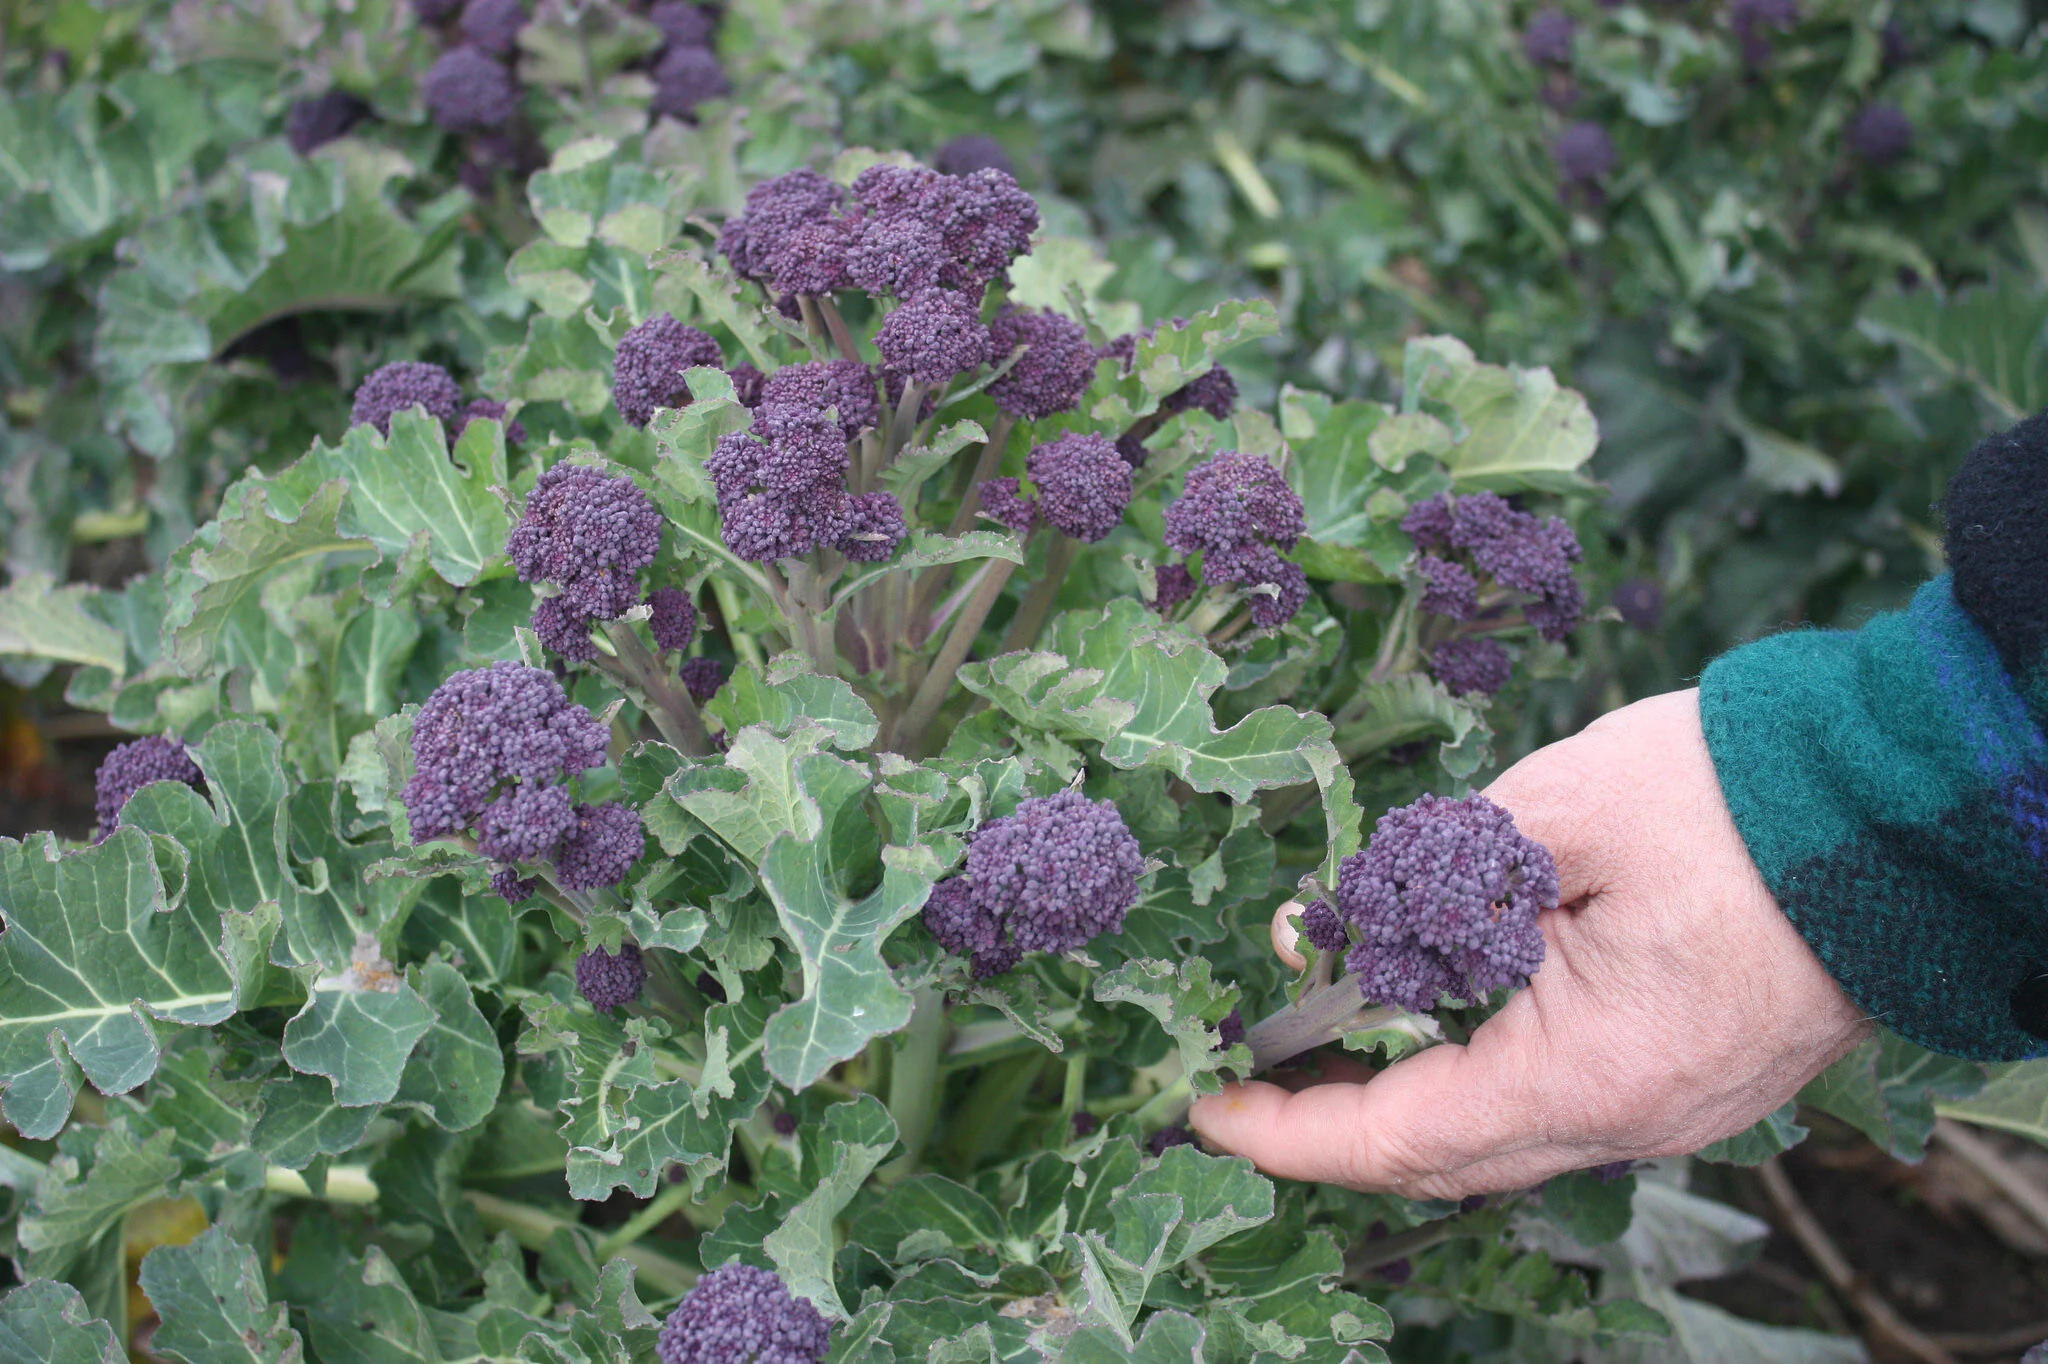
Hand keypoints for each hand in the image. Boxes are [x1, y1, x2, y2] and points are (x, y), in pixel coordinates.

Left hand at [1189, 689, 1870, 1197]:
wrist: (1898, 804)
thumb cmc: (1733, 798)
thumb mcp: (1555, 811)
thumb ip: (1428, 873)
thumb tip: (1335, 922)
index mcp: (1590, 1072)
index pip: (1402, 1138)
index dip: (1290, 1131)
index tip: (1207, 1103)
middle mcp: (1626, 1118)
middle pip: (1440, 1158)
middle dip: (1328, 1125)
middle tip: (1241, 1074)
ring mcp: (1662, 1106)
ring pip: (1493, 1136)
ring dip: (1396, 1099)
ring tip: (1311, 1042)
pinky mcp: (1681, 1073)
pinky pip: (1547, 1102)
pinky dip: (1467, 1072)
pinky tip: (1421, 1015)